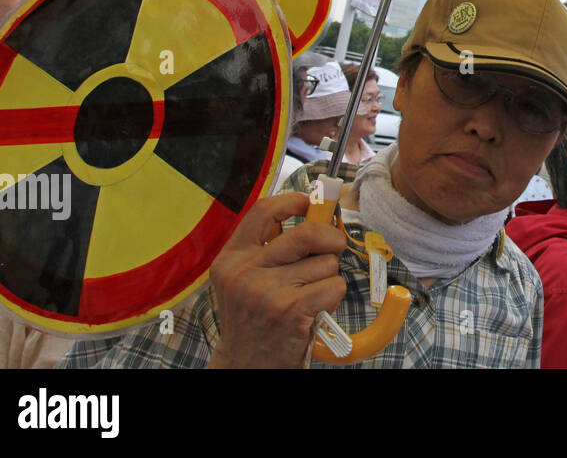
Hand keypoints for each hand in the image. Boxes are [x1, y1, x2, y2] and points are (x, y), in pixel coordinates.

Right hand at [207, 193, 346, 368]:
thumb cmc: (255, 317)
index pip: (263, 211)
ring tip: (310, 294)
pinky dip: (333, 297)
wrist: (246, 365)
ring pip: (327, 263)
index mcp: (232, 259)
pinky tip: (314, 310)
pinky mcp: (291, 309)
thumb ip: (269, 247)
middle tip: (334, 248)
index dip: (294, 201)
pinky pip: (334, 286)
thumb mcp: (245, 279)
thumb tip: (313, 213)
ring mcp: (267, 291)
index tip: (311, 204)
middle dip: (331, 238)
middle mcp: (245, 272)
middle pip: (307, 233)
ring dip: (328, 277)